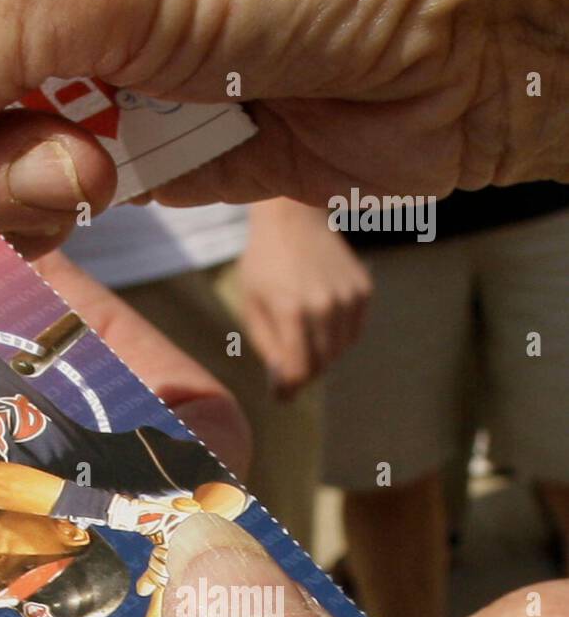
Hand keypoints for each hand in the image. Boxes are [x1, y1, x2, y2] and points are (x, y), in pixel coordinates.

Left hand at [237, 198, 372, 396]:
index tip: (281, 398)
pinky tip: (320, 325)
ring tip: (302, 346)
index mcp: (292, 310)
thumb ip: (267, 344)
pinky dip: (338, 337)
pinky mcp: (363, 290)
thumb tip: (285, 381)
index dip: (290, 389)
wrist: (293, 218)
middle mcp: (325, 306)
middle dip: (304, 375)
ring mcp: (348, 297)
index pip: (299, 369)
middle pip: (322, 363)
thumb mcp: (252, 304)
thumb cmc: (264, 263)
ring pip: (340, 350)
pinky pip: (353, 331)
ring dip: (322, 357)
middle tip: (289, 376)